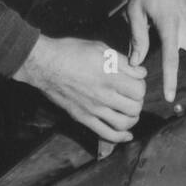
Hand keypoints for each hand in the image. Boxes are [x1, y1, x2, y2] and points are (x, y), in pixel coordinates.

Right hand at [13, 35, 146, 143]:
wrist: (45, 65)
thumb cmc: (71, 52)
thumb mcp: (100, 48)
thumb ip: (123, 62)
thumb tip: (141, 72)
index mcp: (109, 76)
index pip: (139, 90)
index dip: (140, 85)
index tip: (135, 80)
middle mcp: (103, 96)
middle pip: (135, 108)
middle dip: (138, 101)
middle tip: (131, 94)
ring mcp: (93, 109)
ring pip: (124, 124)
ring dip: (132, 118)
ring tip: (129, 110)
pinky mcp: (83, 118)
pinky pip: (106, 134)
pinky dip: (120, 137)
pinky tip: (127, 134)